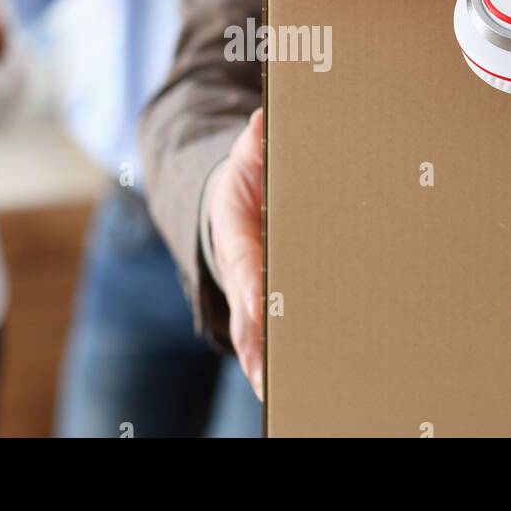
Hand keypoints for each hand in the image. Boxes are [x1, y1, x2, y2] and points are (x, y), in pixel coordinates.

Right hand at [207, 108, 265, 397]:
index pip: (242, 261)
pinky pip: (265, 337)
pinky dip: (269, 363)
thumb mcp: (249, 158)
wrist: (229, 202)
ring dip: (261, 362)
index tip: (258, 302)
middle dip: (254, 340)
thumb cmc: (247, 180)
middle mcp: (239, 270)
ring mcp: (249, 292)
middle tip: (265, 369)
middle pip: (244, 310)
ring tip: (273, 391)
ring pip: (251, 333)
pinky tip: (282, 390)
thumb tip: (265, 119)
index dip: (249, 282)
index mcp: (234, 233)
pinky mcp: (261, 306)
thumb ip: (256, 143)